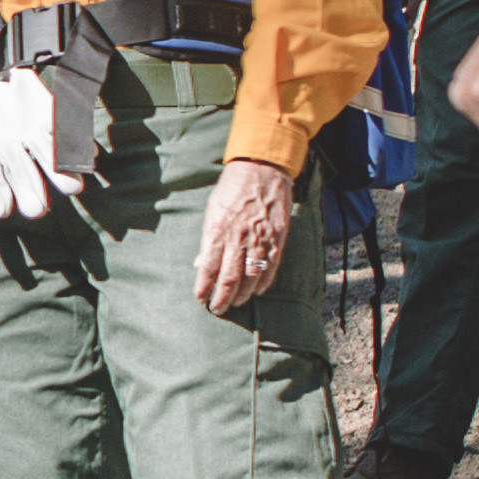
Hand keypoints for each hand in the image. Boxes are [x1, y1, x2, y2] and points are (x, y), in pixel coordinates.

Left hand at [191, 157, 296, 312]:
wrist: (261, 169)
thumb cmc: (232, 190)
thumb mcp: (212, 211)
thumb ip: (208, 241)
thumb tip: (200, 265)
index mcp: (218, 230)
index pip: (208, 269)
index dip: (204, 288)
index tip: (201, 299)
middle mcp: (238, 238)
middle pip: (230, 279)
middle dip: (222, 298)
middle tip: (218, 309)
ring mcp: (260, 238)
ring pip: (251, 277)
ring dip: (242, 295)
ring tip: (236, 303)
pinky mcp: (277, 237)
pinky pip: (271, 267)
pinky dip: (263, 282)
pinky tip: (257, 291)